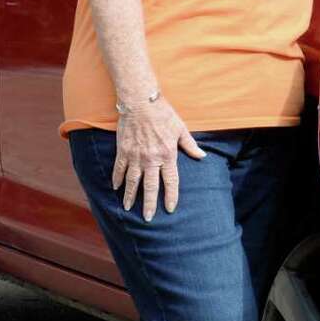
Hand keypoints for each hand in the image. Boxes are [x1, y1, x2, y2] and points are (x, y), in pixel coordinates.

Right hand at [112, 96, 204, 220]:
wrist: (141, 102)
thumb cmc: (163, 114)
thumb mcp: (181, 129)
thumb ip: (190, 145)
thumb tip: (202, 156)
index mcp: (167, 154)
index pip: (171, 181)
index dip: (171, 196)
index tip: (170, 208)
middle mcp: (151, 159)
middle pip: (150, 186)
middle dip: (150, 204)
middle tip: (148, 218)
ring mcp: (135, 156)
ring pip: (133, 181)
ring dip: (130, 196)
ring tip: (129, 208)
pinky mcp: (123, 151)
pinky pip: (119, 169)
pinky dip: (117, 180)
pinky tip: (116, 189)